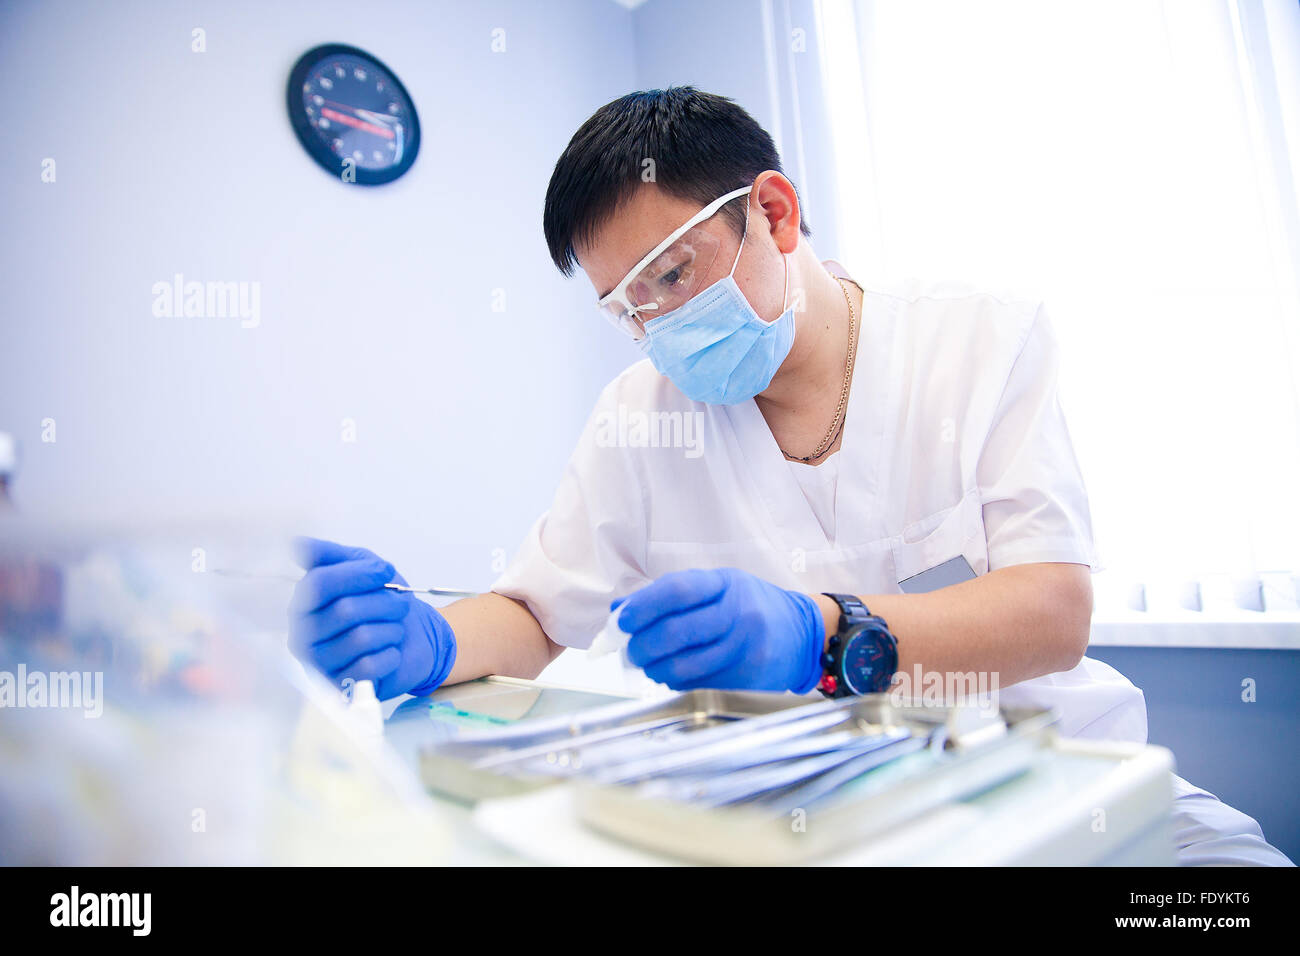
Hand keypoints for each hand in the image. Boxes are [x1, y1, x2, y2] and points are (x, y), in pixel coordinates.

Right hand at [289, 537, 456, 699]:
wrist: (411, 639)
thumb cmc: (380, 601)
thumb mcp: (359, 566)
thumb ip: (330, 555)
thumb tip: (297, 545)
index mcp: (303, 603)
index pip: (320, 584)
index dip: (357, 574)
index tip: (385, 571)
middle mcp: (302, 634)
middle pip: (345, 610)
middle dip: (383, 602)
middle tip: (400, 604)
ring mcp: (319, 664)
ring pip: (361, 637)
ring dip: (391, 628)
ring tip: (395, 628)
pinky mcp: (340, 687)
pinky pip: (371, 665)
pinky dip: (391, 654)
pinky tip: (390, 652)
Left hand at [615, 568, 823, 692]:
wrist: (804, 635)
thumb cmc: (750, 607)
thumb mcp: (717, 588)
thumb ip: (669, 596)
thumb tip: (619, 612)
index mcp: (726, 584)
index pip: (676, 591)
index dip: (642, 607)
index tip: (621, 622)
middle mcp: (739, 614)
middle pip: (675, 633)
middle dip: (642, 646)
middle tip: (630, 652)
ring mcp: (746, 648)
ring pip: (684, 667)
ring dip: (656, 670)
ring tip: (651, 666)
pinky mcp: (749, 678)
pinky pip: (699, 685)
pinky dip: (677, 683)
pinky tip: (676, 676)